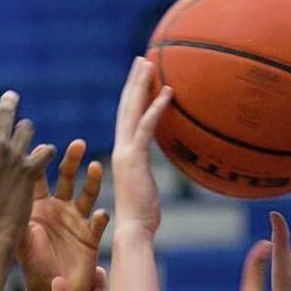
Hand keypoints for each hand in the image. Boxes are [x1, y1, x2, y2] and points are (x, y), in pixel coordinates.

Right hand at [0, 74, 54, 249]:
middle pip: (7, 109)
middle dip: (9, 101)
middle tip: (10, 98)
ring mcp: (16, 157)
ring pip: (27, 127)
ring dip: (25, 129)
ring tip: (23, 133)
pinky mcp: (31, 172)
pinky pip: (45, 151)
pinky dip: (44, 152)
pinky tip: (43, 154)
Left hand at [19, 140, 108, 290]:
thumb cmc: (32, 269)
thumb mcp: (23, 239)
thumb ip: (22, 215)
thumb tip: (16, 190)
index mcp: (38, 207)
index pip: (39, 176)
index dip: (41, 160)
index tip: (44, 147)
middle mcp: (58, 209)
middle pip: (67, 177)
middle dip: (72, 160)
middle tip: (77, 144)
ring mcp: (76, 221)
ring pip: (88, 193)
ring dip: (92, 180)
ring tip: (94, 166)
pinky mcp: (91, 237)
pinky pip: (98, 222)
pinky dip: (100, 217)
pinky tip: (100, 214)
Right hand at [109, 57, 172, 236]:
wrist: (134, 230)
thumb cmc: (143, 217)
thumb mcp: (147, 187)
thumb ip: (149, 171)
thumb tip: (162, 168)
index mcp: (124, 153)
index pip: (126, 118)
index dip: (131, 95)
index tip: (139, 77)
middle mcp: (122, 148)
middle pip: (126, 107)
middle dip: (133, 81)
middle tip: (141, 59)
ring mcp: (126, 152)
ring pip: (132, 111)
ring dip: (141, 85)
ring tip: (149, 63)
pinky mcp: (135, 159)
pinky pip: (147, 127)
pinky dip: (157, 108)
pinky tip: (169, 91)